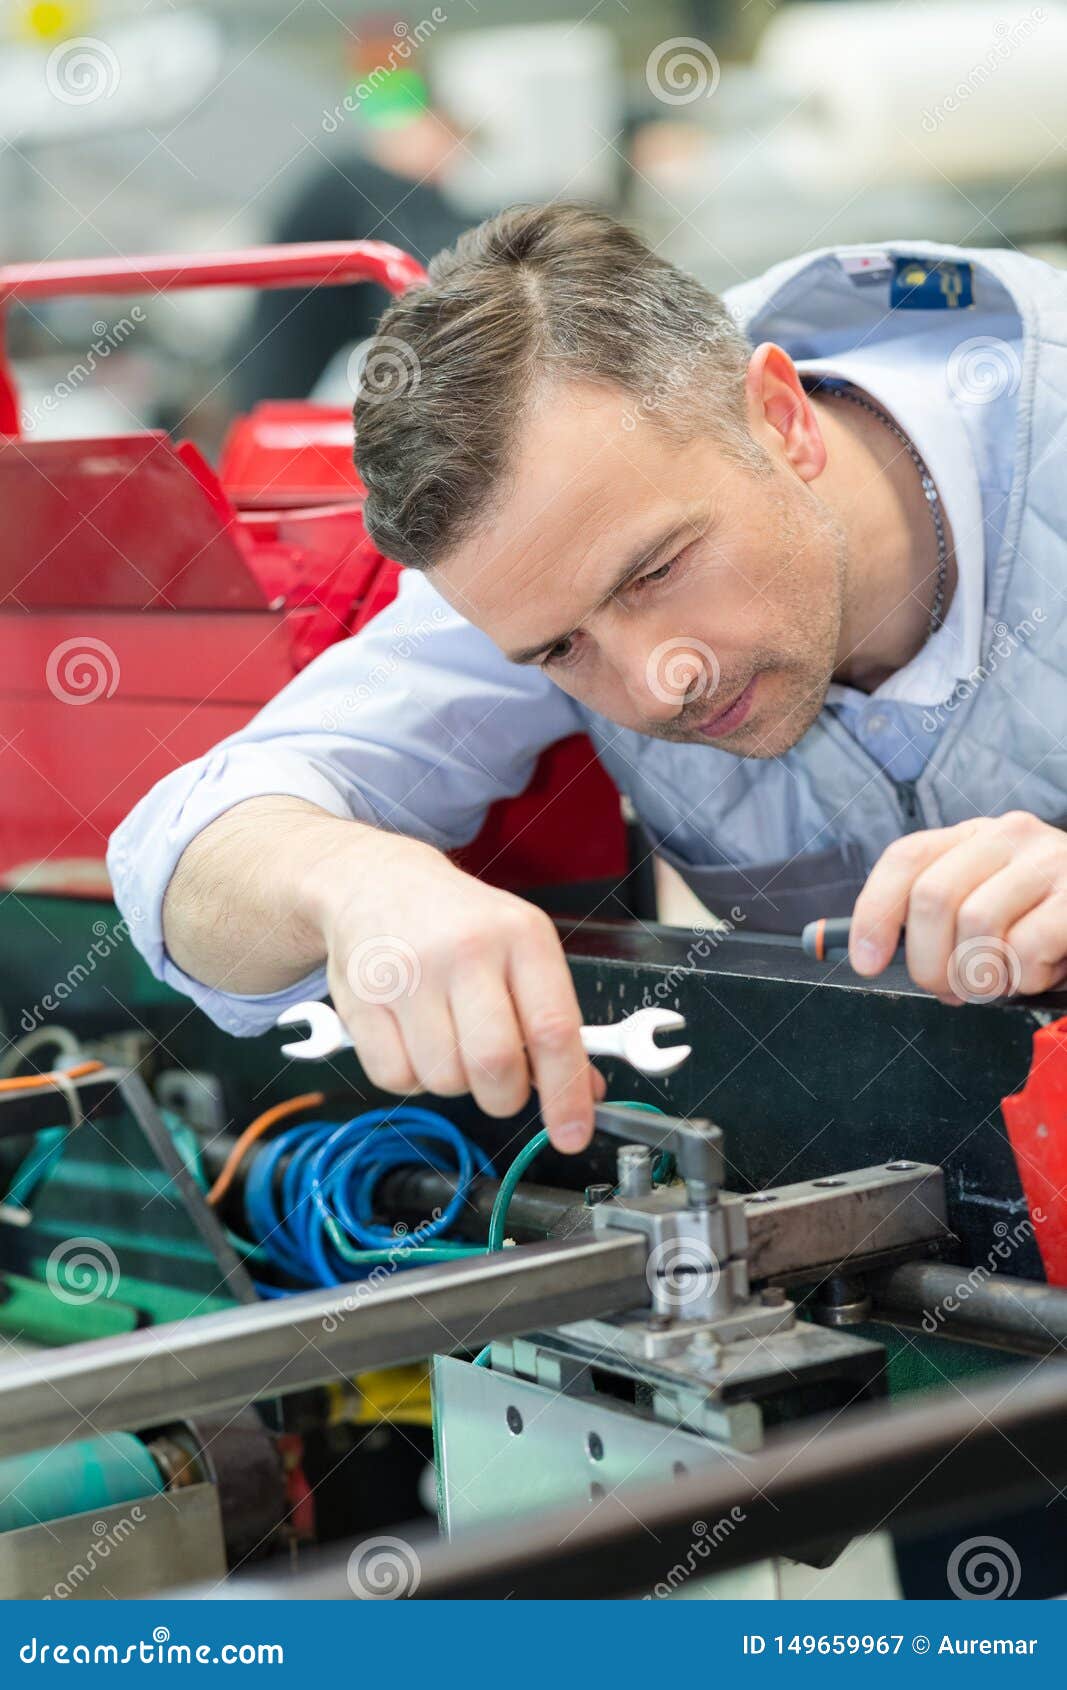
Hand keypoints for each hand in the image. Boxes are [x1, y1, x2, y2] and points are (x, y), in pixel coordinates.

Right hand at [310, 833, 604, 1150]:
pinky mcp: (361, 999)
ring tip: (450, 1039)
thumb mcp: (521, 950)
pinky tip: (414, 1039)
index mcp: (521, 936)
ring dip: (456, 1081)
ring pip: (445, 1080)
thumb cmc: (460, 924)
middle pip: (496, 1065)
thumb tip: (585, 1092)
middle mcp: (465, 950)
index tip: (572, 1135)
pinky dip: (411, 1077)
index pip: (553, 1030)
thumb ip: (552, 1019)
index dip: (567, 1094)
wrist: (375, 883)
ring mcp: (408, 974)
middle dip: (505, 1095)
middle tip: (502, 1082)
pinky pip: (396, 1080)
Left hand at [849, 812, 1066, 1002]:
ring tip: (1003, 981)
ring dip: (981, 975)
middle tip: (950, 990)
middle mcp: (1009, 836)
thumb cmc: (1045, 921)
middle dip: (929, 963)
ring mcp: (1050, 860)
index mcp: (974, 837)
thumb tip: (876, 957)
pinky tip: (1041, 970)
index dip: (875, 913)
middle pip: (933, 897)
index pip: (906, 860)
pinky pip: (1027, 947)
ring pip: (977, 924)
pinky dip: (1025, 976)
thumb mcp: (988, 909)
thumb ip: (939, 923)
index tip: (867, 963)